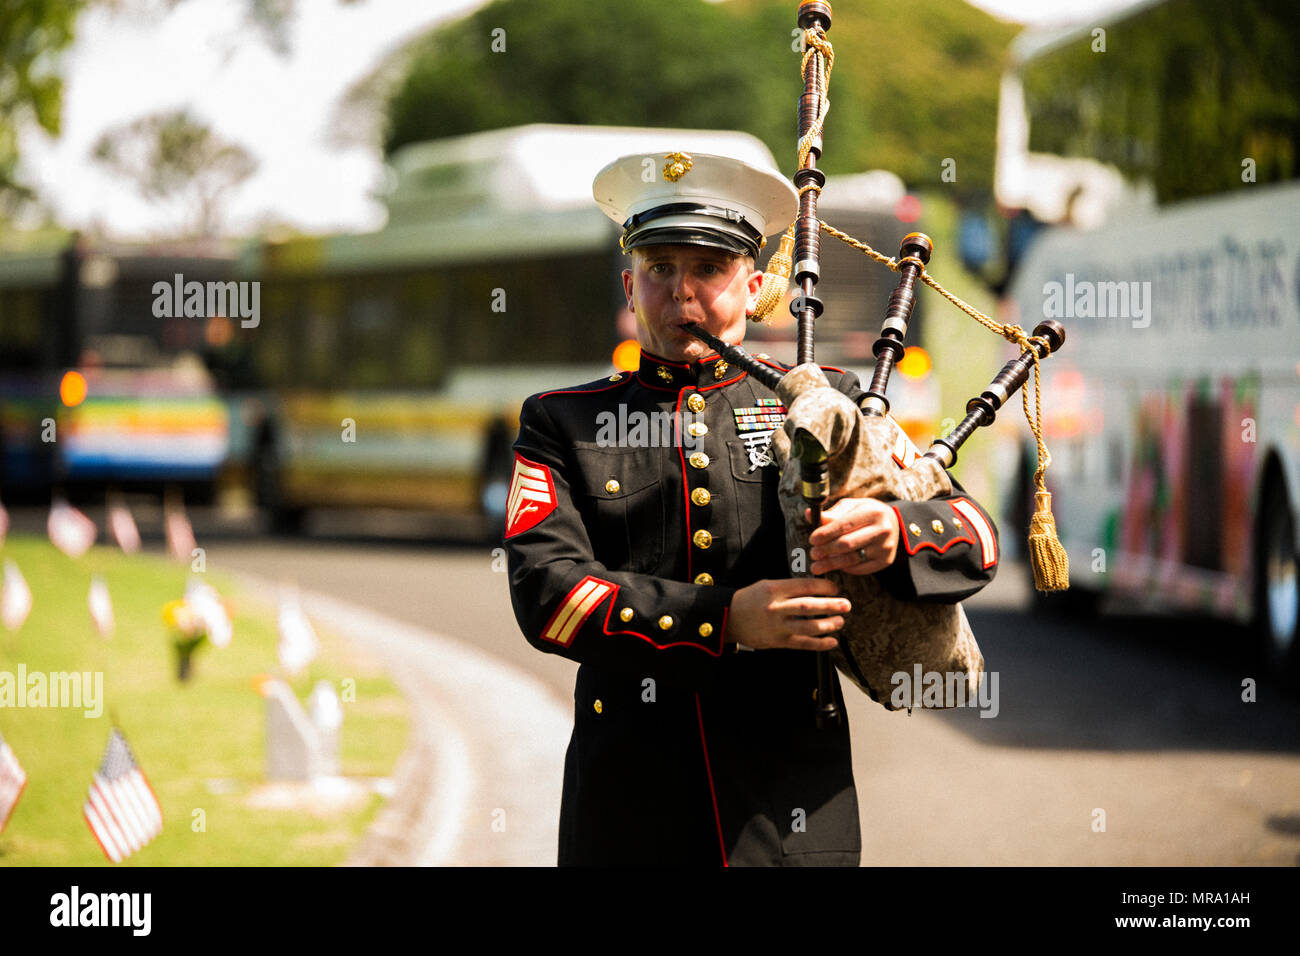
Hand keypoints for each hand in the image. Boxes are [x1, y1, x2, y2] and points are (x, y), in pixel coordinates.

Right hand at [727, 578, 849, 650]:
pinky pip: (802, 644)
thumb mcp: (767, 585)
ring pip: (807, 627)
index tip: (834, 588)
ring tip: (840, 621)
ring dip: (828, 625)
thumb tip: (817, 588)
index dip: (823, 587)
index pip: (804, 586)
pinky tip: (831, 641)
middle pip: (808, 606)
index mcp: (774, 589)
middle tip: (846, 605)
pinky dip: (819, 644)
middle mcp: (776, 608)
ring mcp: (777, 627)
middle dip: (830, 605)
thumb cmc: (751, 599)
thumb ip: (789, 587)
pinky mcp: (778, 642)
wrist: (730, 618)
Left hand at [806, 497, 899, 575]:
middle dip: (826, 550)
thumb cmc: (864, 513)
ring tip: (817, 565)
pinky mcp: (885, 561)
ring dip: (831, 564)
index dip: (826, 533)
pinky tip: (834, 565)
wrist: (891, 523)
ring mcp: (886, 547)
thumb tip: (808, 515)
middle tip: (813, 553)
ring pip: (852, 559)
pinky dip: (844, 568)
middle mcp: (883, 530)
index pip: (845, 525)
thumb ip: (831, 514)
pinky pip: (859, 568)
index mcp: (873, 512)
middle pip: (847, 544)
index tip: (812, 540)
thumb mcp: (850, 507)